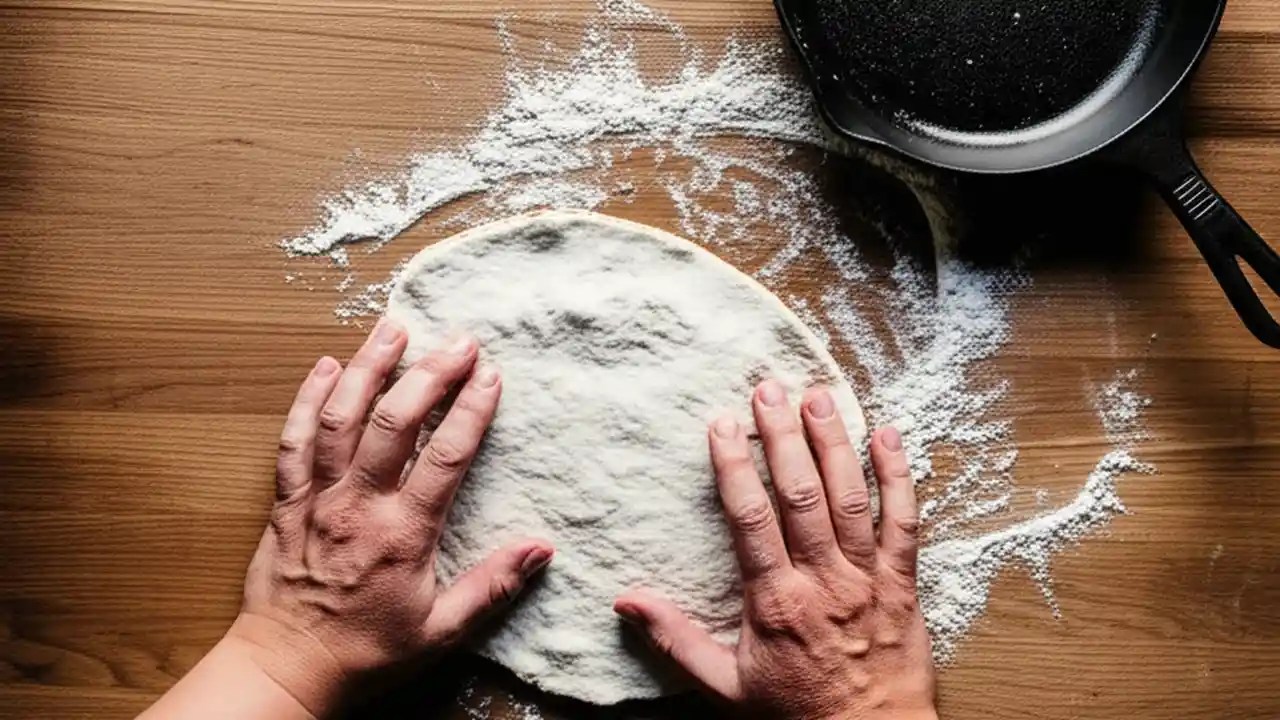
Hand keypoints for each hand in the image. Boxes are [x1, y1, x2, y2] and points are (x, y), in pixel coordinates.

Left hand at [225, 321, 553, 715]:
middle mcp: (358, 505)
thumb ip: (491, 588)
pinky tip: (327, 366)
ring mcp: (317, 498)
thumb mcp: (441, 632)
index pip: (445, 457)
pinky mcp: (286, 501)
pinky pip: (293, 440)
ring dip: (369, 368)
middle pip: (395, 422)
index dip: (471, 410)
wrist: (286, 669)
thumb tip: (541, 549)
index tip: (492, 375)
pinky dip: (307, 399)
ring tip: (394, 328)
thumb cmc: (366, 653)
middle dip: (430, 373)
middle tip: (459, 339)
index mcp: (402, 534)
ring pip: (340, 418)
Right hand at [615, 380, 936, 719]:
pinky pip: (905, 521)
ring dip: (833, 443)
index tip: (722, 424)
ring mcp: (868, 576)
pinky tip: (888, 435)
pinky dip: (899, 477)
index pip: (750, 519)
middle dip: (782, 437)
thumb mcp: (724, 685)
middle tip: (768, 388)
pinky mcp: (903, 581)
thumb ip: (675, 640)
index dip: (734, 467)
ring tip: (817, 397)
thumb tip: (625, 601)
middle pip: (801, 495)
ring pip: (850, 498)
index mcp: (776, 601)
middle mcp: (823, 581)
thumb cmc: (796, 711)